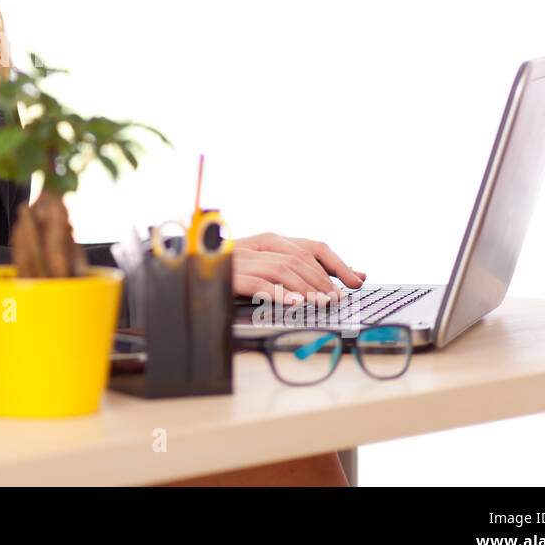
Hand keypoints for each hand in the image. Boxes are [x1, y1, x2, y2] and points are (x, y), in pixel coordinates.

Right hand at [231, 232, 365, 306]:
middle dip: (322, 280)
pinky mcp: (230, 276)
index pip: (311, 247)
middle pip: (299, 258)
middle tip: (336, 299)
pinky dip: (278, 293)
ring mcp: (243, 259)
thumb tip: (351, 275)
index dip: (336, 263)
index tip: (355, 281)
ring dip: (305, 287)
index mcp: (269, 241)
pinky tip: (293, 303)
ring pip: (282, 269)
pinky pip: (258, 283)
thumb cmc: (232, 274)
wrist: (189, 272)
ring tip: (320, 303)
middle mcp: (258, 246)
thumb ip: (300, 269)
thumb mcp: (266, 268)